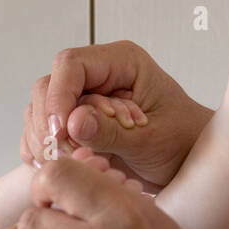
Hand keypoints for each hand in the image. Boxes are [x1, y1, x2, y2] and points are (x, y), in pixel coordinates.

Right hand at [20, 40, 212, 191]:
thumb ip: (112, 132)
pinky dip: (44, 153)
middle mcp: (96, 76)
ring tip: (80, 162)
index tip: (60, 134)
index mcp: (120, 62)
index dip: (58, 98)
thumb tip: (72, 123)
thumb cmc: (181, 143)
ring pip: (39, 113)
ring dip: (48, 143)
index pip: (70, 65)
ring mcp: (80, 100)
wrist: (189, 162)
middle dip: (50, 125)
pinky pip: (41, 134)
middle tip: (70, 155)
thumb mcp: (151, 141)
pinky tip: (64, 166)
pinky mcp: (71, 125)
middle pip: (47, 88)